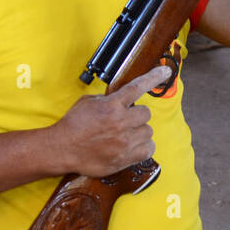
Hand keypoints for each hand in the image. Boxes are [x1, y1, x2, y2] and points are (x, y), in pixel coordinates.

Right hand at [50, 67, 171, 176]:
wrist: (63, 149)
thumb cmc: (73, 124)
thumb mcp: (88, 102)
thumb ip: (109, 99)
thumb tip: (123, 99)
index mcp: (111, 105)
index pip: (137, 87)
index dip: (153, 77)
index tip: (166, 71)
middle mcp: (120, 122)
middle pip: (146, 113)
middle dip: (137, 115)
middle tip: (125, 120)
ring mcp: (124, 142)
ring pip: (148, 131)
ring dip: (139, 131)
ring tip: (125, 134)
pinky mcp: (125, 158)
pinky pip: (148, 149)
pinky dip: (143, 147)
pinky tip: (133, 146)